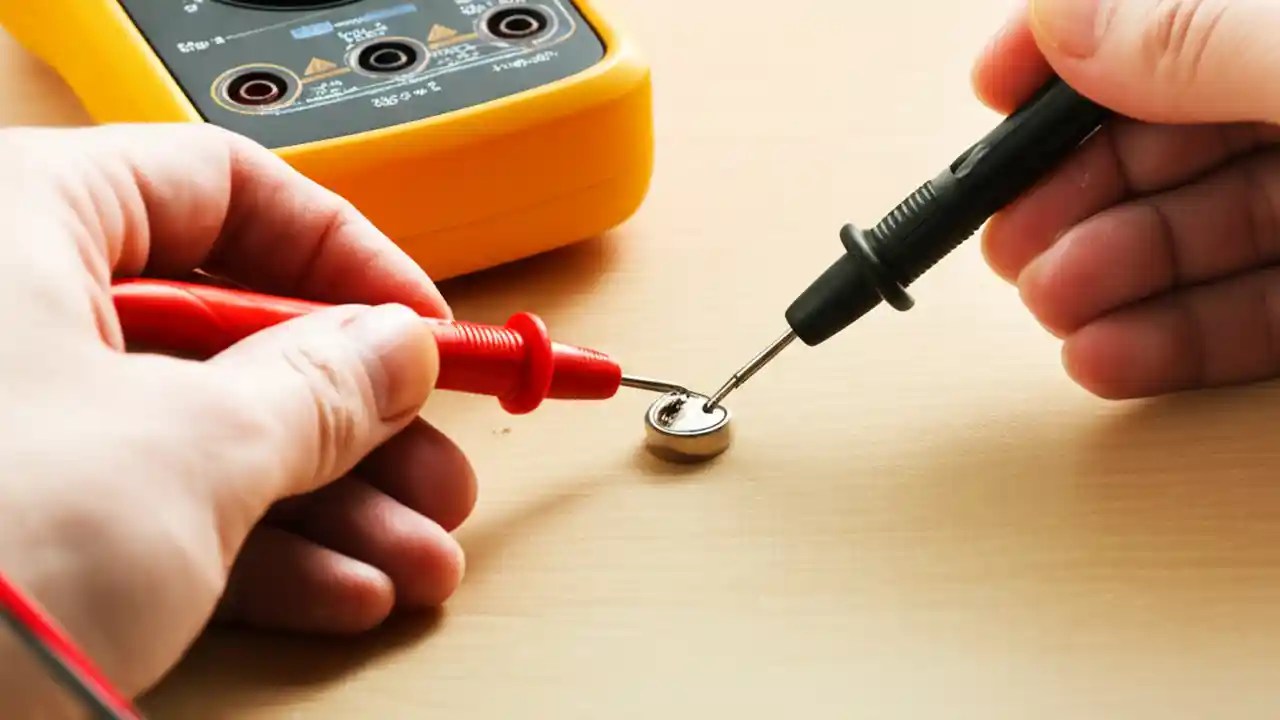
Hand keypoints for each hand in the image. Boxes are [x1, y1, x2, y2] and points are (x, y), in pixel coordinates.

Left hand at [0, 124, 476, 715]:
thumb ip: (317, 386)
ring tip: (417, 558)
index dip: (341, 257)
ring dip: (326, 505)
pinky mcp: (3, 522)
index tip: (419, 325)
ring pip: (196, 436)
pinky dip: (253, 556)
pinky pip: (150, 512)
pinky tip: (340, 592)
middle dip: (352, 420)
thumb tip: (393, 350)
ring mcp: (1, 424)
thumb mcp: (189, 451)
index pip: (216, 187)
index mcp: (14, 221)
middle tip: (435, 470)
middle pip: (223, 334)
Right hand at [974, 0, 1279, 398]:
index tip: (995, 88)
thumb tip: (1064, 18)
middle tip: (1011, 237)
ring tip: (1052, 307)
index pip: (1169, 13)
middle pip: (1172, 135)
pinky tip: (1110, 358)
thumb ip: (1199, 35)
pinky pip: (1259, 316)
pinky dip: (1177, 344)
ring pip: (1206, 233)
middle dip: (1071, 191)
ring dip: (1106, 278)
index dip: (1068, 51)